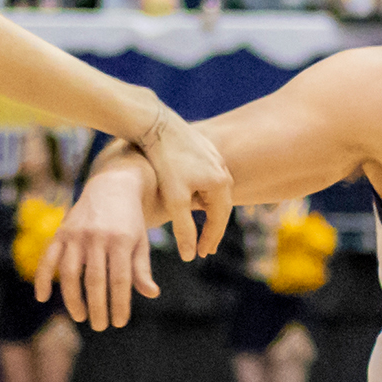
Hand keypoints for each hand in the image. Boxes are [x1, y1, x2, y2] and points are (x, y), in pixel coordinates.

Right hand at [34, 162, 159, 330]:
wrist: (112, 186)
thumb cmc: (130, 221)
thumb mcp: (140, 242)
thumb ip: (142, 269)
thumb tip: (152, 294)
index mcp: (121, 240)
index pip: (119, 280)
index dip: (119, 303)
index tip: (120, 322)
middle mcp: (96, 237)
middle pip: (94, 280)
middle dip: (97, 307)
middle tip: (101, 326)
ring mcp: (76, 234)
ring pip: (69, 273)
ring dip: (72, 298)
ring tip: (80, 317)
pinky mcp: (60, 232)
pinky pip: (47, 258)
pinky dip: (42, 278)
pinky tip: (42, 298)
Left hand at [134, 104, 232, 259]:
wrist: (157, 125)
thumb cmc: (166, 163)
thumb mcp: (175, 200)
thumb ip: (184, 229)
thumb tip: (190, 256)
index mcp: (221, 185)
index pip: (220, 221)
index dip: (210, 240)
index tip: (202, 255)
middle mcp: (224, 172)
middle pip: (222, 207)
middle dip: (213, 228)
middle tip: (205, 247)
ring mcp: (217, 160)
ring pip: (216, 193)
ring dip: (210, 211)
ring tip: (202, 225)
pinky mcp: (207, 151)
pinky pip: (210, 179)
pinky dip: (205, 194)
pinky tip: (195, 199)